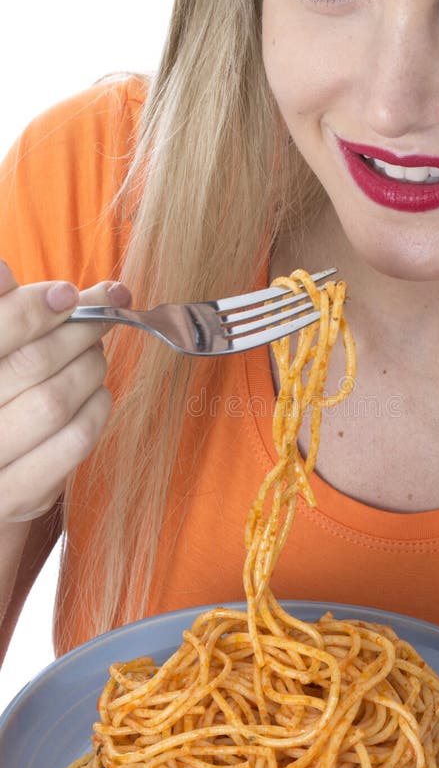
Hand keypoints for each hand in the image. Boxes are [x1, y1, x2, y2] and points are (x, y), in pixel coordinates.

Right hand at [0, 261, 131, 522]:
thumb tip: (1, 270)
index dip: (31, 308)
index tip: (66, 293)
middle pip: (32, 364)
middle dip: (77, 331)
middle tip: (100, 315)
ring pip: (54, 402)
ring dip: (88, 367)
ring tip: (93, 353)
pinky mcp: (14, 496)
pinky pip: (72, 443)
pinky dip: (95, 409)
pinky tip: (96, 393)